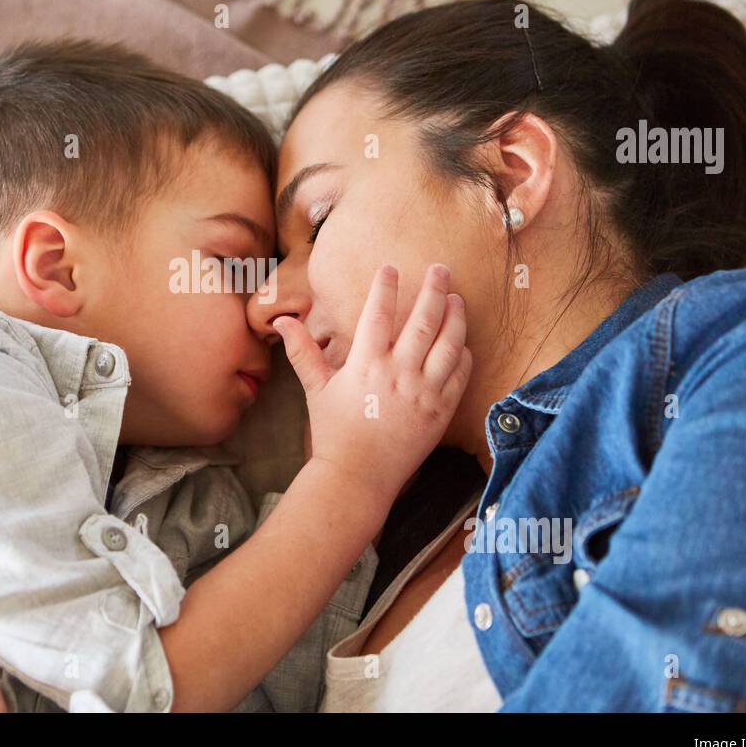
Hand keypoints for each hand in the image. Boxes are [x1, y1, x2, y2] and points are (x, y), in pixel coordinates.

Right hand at [274, 264, 469, 495]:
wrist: (357, 478)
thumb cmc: (334, 432)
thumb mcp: (316, 389)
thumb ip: (302, 352)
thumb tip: (282, 321)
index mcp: (366, 365)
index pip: (379, 313)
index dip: (385, 287)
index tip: (391, 268)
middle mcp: (398, 374)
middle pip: (423, 321)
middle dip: (435, 290)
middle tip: (441, 269)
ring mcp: (424, 393)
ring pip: (449, 345)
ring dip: (455, 318)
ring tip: (457, 299)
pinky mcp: (440, 412)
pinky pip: (459, 376)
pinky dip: (463, 355)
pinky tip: (462, 343)